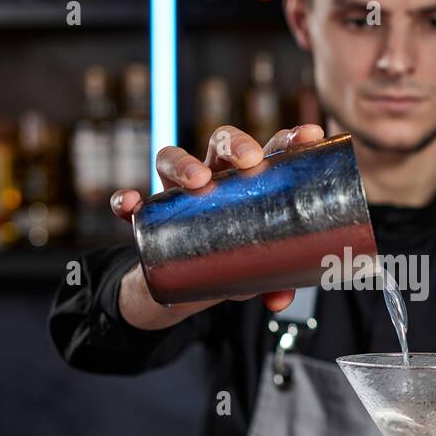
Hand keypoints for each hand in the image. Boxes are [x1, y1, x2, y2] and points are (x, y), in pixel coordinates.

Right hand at [112, 122, 324, 326]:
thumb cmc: (232, 256)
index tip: (310, 136)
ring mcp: (176, 190)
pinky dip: (126, 200)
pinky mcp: (148, 214)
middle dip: (236, 143)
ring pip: (171, 158)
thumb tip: (279, 300)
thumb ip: (272, 281)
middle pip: (221, 142)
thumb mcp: (256, 271)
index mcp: (248, 180)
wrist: (186, 279)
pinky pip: (131, 202)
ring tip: (198, 181)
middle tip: (250, 161)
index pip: (269, 148)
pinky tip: (130, 204)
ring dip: (183, 164)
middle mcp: (212, 174)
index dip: (289, 139)